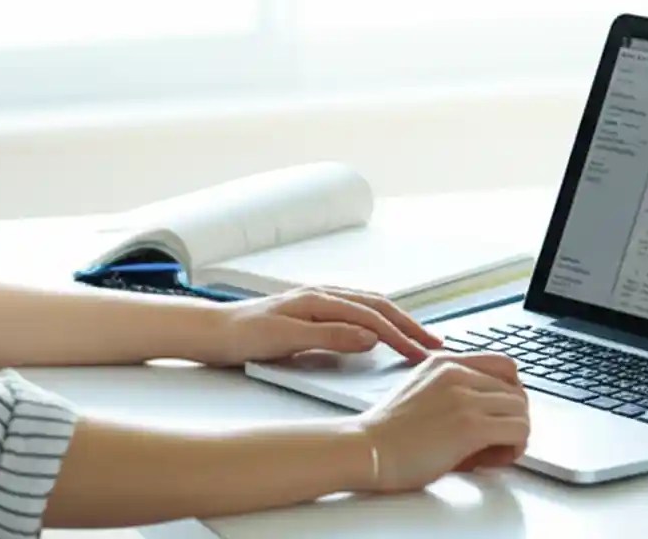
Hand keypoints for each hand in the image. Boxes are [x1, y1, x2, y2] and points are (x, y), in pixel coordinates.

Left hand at [208, 286, 443, 365]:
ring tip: (419, 337)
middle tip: (436, 345)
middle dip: (409, 324)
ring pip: (369, 306)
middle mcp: (322, 294)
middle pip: (378, 306)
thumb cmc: (243, 335)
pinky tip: (382, 330)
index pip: (372, 316)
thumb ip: (330, 336)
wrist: (211, 331)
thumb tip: (370, 336)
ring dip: (397, 320)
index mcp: (319, 299)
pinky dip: (378, 319)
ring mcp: (318, 300)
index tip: (423, 353)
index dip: (401, 335)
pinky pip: (356, 310)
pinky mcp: (312, 310)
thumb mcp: (287, 339)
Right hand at [355, 353, 529, 492]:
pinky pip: (519, 431)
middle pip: (517, 390)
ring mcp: (464, 398)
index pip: (505, 365)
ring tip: (490, 452)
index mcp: (445, 362)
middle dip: (511, 418)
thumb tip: (493, 410)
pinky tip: (490, 460)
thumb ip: (456, 390)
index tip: (497, 415)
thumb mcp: (423, 392)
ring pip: (522, 410)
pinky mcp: (470, 425)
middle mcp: (457, 373)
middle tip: (493, 441)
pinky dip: (513, 448)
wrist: (366, 449)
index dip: (509, 394)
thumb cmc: (389, 433)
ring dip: (514, 435)